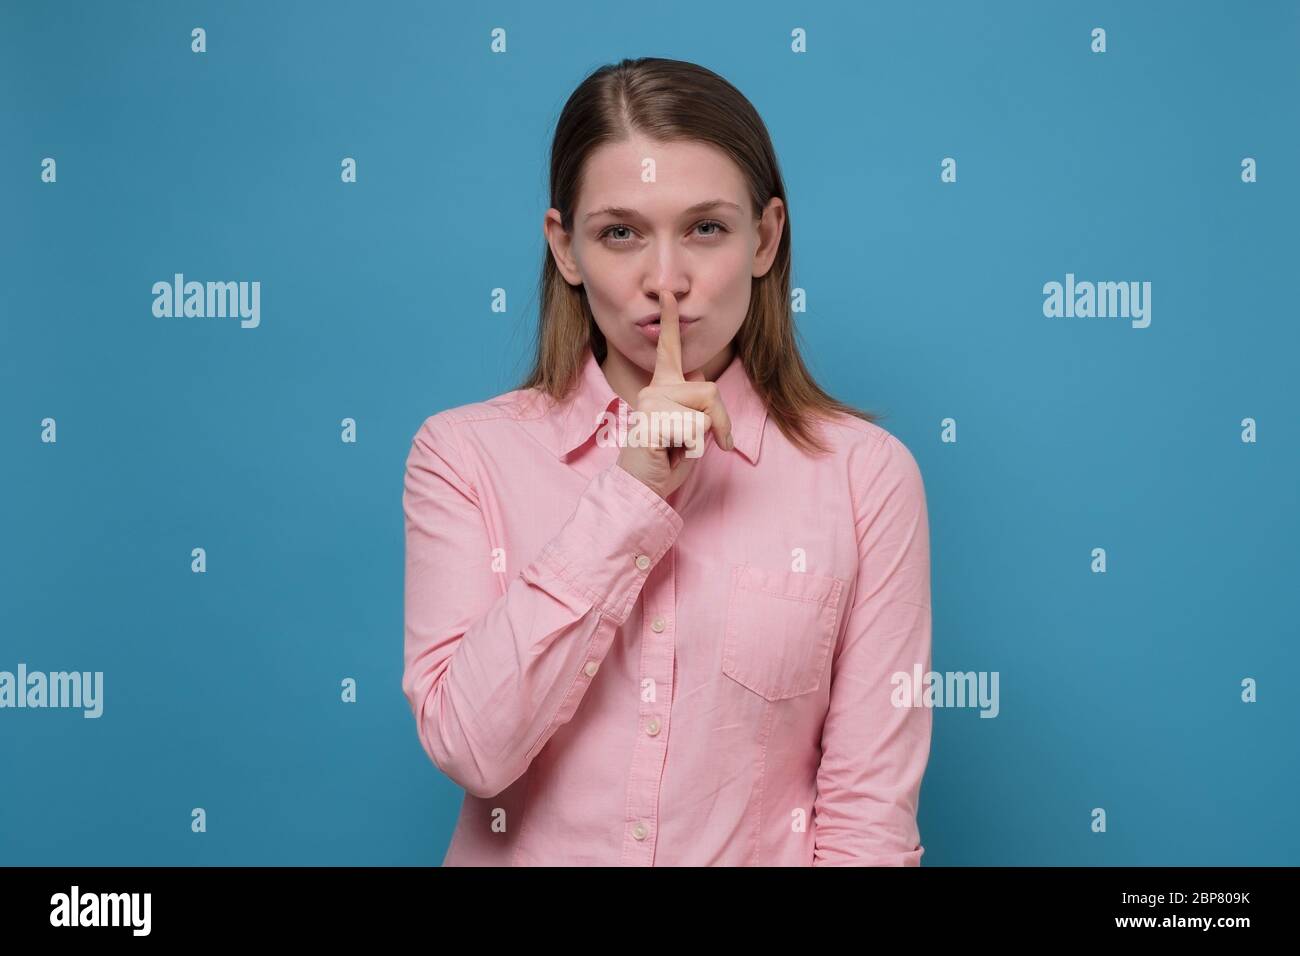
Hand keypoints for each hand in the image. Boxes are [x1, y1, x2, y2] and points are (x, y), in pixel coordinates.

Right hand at [615, 289, 734, 499]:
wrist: (642, 488)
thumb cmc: (667, 460)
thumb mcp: (692, 428)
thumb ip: (699, 405)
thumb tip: (703, 381)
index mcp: (661, 387)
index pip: (669, 350)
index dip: (669, 321)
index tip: (668, 293)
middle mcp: (653, 389)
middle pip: (709, 390)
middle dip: (720, 421)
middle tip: (715, 444)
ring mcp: (650, 403)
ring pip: (705, 410)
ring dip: (704, 437)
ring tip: (679, 448)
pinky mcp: (651, 420)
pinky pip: (694, 428)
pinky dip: (692, 447)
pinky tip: (669, 452)